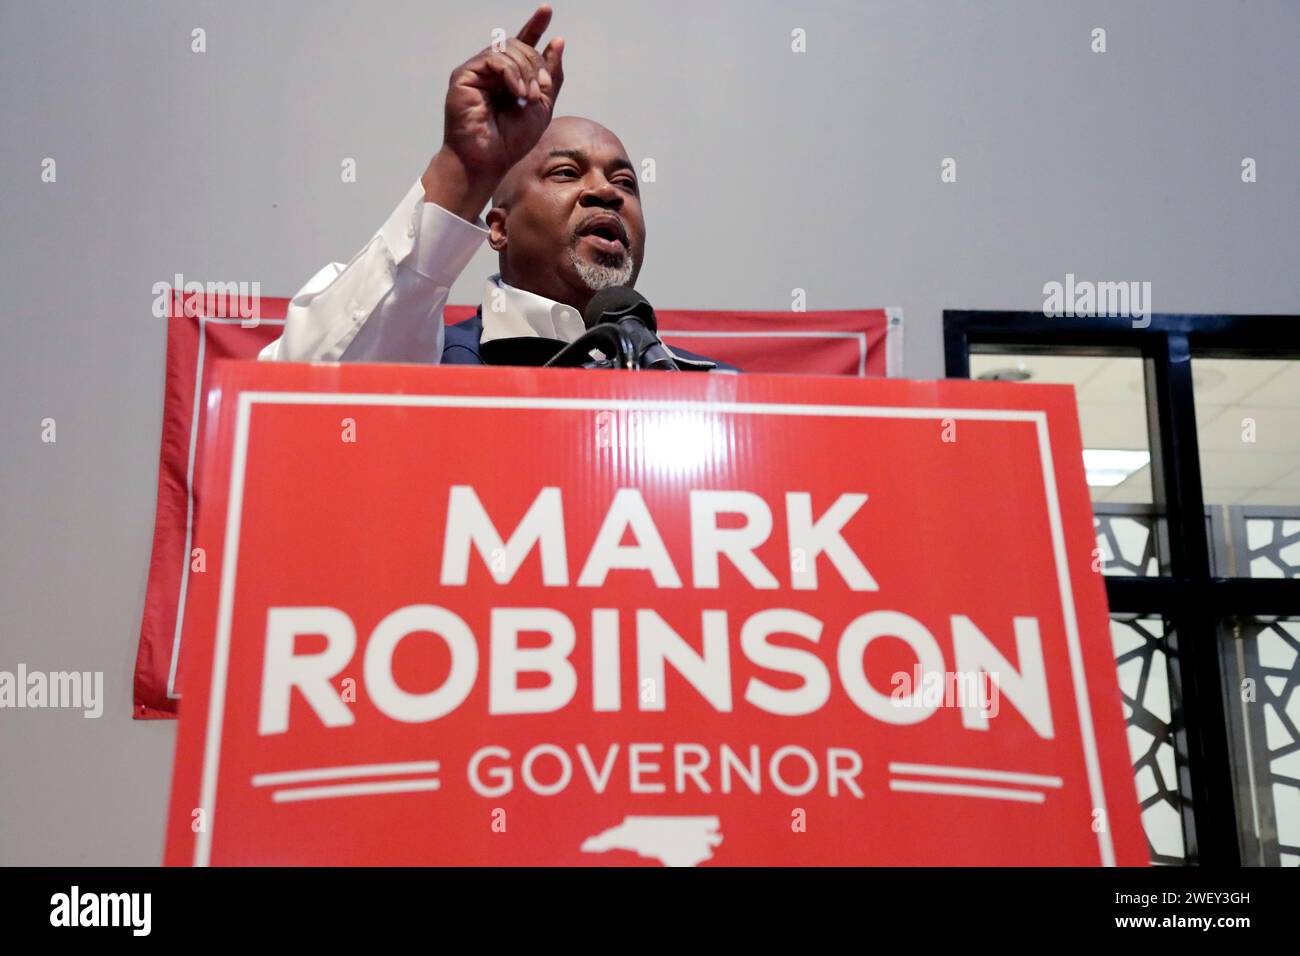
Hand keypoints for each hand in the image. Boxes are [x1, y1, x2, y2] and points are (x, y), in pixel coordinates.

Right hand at [423, 5, 564, 219]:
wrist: (488, 160)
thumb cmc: (510, 141)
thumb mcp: (542, 107)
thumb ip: (551, 77)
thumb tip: (557, 41)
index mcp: (509, 78)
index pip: (522, 45)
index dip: (535, 26)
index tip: (546, 9)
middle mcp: (491, 71)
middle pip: (521, 46)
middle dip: (538, 66)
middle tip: (540, 92)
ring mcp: (477, 72)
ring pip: (509, 50)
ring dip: (527, 72)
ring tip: (528, 97)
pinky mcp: (464, 75)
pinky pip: (495, 58)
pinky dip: (511, 73)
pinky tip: (516, 92)